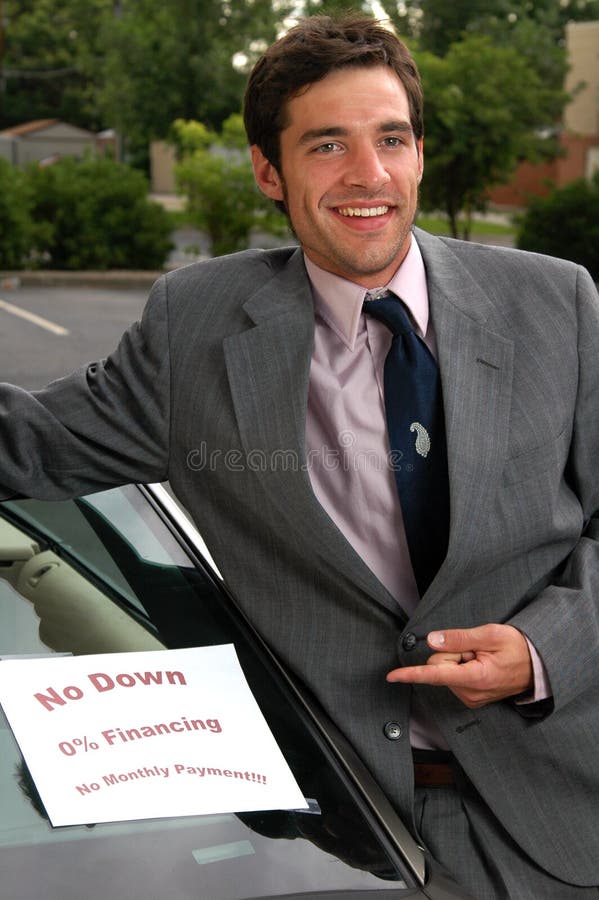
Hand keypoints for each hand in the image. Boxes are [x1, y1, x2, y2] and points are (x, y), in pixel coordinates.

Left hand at [386, 624, 532, 708]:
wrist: (538, 667)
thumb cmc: (518, 648)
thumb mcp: (490, 635)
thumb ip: (459, 638)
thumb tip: (433, 641)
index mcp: (475, 678)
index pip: (435, 674)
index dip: (411, 673)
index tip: (391, 676)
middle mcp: (470, 693)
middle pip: (439, 665)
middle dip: (452, 653)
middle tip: (476, 650)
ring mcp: (471, 698)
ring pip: (445, 671)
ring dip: (460, 660)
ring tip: (483, 658)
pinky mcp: (471, 698)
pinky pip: (453, 677)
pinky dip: (464, 668)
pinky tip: (481, 665)